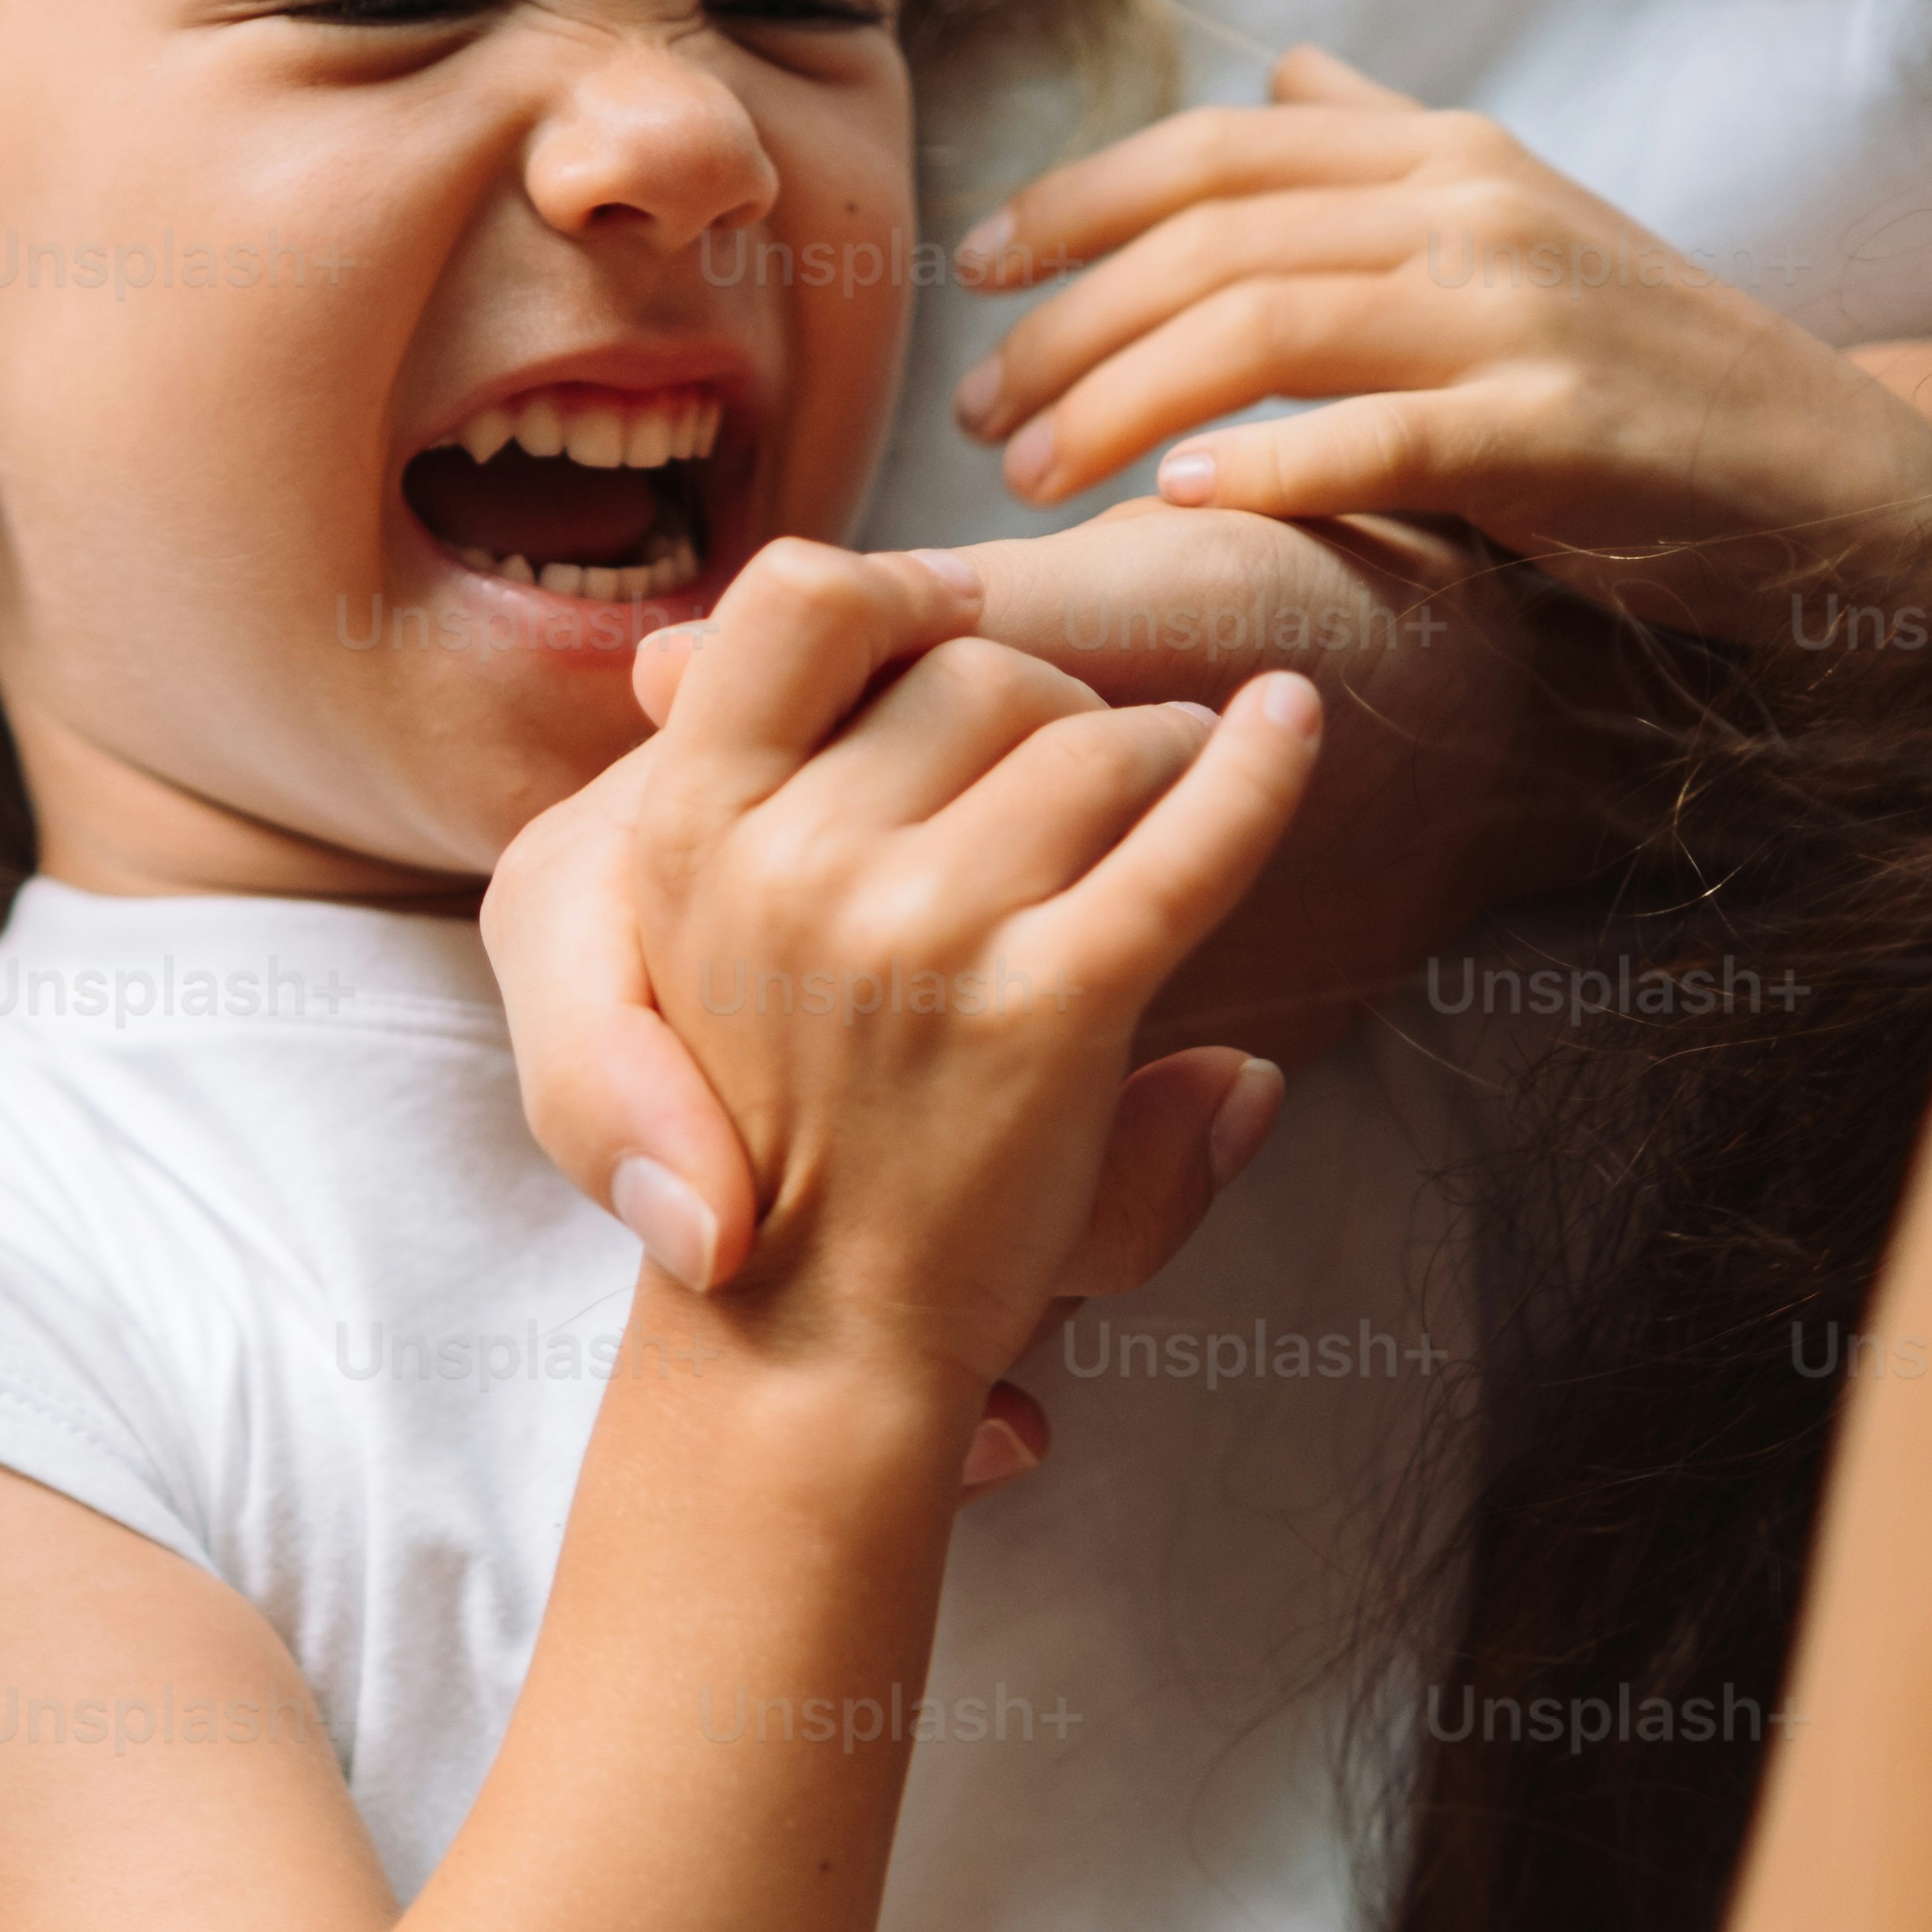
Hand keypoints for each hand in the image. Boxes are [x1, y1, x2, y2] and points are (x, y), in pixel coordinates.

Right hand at [487, 502, 1514, 1312]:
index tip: (949, 619)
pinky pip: (1185, 843)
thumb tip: (666, 661)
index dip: (896, 591)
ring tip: (1169, 786)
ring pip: (1091, 741)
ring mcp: (919, 936)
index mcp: (685, 831)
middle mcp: (791, 867)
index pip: (800, 605)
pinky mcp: (1045, 1011)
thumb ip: (684, 798)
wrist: (800, 1340)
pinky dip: (1261, 773)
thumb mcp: (638, 950)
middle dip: (1044, 696)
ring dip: (1155, 749)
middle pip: (973, 670)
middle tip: (1069, 761)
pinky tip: (1293, 732)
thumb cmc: (745, 1130)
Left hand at [950, 43, 1931, 635]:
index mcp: (1444, 155)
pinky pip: (1380, 439)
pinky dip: (1266, 468)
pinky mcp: (1556, 430)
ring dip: (1120, 405)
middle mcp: (1471, 207)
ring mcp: (1517, 313)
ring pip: (1265, 330)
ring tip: (1030, 477)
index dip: (1075, 201)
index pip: (1215, 152)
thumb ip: (1382, 152)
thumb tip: (1278, 76)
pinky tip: (1175, 503)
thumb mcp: (1509, 225)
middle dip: (1066, 327)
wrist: (1820, 465)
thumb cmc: (1638, 367)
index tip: (974, 272)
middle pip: (1212, 241)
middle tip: (975, 417)